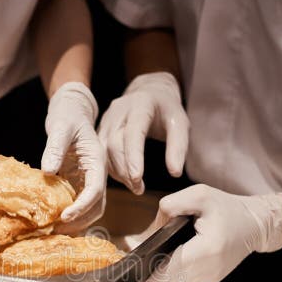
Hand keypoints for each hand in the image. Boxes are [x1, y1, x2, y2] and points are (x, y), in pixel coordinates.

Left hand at [42, 82, 106, 233]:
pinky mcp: (79, 183)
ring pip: (91, 208)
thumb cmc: (68, 115)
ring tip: (55, 230)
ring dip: (77, 222)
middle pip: (97, 205)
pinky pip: (79, 203)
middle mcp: (97, 173)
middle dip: (80, 220)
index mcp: (97, 160)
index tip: (64, 216)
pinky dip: (71, 215)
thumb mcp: (60, 126)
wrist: (72, 110)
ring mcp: (89, 179)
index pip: (96, 189)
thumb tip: (48, 171)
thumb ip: (55, 147)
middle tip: (57, 230)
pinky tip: (54, 222)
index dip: (82, 206)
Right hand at [98, 72, 188, 194]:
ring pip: (104, 150)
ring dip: (117, 172)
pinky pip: (100, 152)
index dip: (133, 156)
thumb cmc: (167, 110)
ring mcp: (107, 119)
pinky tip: (123, 178)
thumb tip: (175, 173)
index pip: (133, 132)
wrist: (149, 93)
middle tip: (138, 188)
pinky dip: (110, 168)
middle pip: (114, 144)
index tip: (137, 178)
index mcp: (140, 105)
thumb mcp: (180, 124)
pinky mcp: (101, 129)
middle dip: (124, 169)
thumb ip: (178, 147)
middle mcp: (118, 111)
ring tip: (134, 186)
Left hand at [128, 184, 281, 281]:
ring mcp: (208, 279)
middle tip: (127, 277)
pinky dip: (168, 274)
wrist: (254, 224)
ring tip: (139, 269)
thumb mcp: (200, 195)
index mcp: (207, 250)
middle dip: (145, 279)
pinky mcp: (207, 281)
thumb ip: (173, 204)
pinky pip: (180, 281)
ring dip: (156, 277)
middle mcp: (207, 270)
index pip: (170, 271)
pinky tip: (159, 265)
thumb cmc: (227, 208)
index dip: (147, 281)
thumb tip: (154, 224)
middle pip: (167, 281)